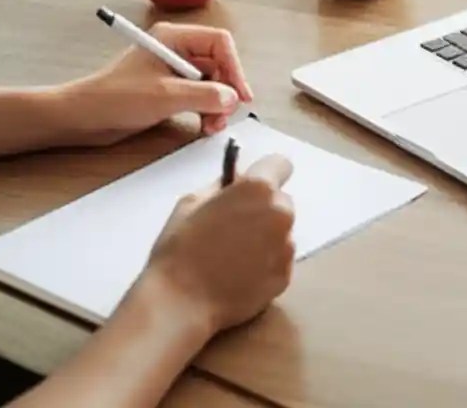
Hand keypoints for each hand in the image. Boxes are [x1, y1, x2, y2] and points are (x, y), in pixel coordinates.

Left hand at [63, 22, 253, 145]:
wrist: (84, 117)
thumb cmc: (117, 97)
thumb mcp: (166, 95)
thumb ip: (205, 95)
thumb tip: (233, 98)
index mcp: (174, 38)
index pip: (219, 44)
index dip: (235, 68)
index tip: (241, 96)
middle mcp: (177, 50)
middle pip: (218, 65)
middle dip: (225, 92)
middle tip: (223, 117)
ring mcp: (173, 71)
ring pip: (211, 84)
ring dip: (217, 105)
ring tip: (211, 126)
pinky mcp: (168, 90)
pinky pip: (199, 96)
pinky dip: (205, 111)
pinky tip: (203, 126)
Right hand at [143, 154, 295, 333]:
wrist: (180, 302)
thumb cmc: (180, 248)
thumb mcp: (190, 203)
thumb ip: (221, 188)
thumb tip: (235, 182)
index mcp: (258, 189)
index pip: (280, 164)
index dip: (265, 173)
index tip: (252, 185)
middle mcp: (281, 214)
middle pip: (281, 201)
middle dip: (263, 207)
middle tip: (235, 224)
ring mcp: (286, 247)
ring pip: (281, 231)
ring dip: (266, 235)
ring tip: (233, 254)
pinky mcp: (285, 275)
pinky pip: (280, 258)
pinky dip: (266, 261)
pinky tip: (238, 272)